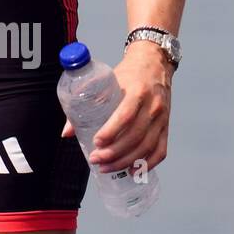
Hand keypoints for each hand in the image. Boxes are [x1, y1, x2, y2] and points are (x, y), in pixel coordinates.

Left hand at [60, 40, 172, 174]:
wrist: (154, 63)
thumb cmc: (128, 72)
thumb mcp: (107, 80)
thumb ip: (87, 103)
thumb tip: (67, 132)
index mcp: (137, 91)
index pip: (126, 115)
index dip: (111, 131)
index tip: (96, 142)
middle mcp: (153, 106)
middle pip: (136, 135)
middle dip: (115, 152)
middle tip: (96, 160)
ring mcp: (162, 118)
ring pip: (147, 146)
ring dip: (127, 161)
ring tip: (108, 167)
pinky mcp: (166, 127)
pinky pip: (160, 150)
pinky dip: (148, 164)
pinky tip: (133, 170)